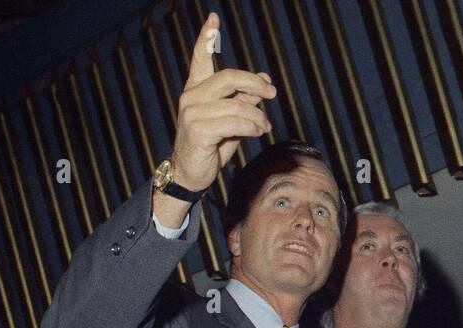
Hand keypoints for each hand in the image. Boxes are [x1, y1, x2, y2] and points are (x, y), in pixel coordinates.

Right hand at [153, 12, 275, 225]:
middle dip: (256, 84)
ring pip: (238, 104)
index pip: (200, 58)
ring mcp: (192, 112)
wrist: (190, 175)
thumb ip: (244, 99)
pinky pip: (236, 122)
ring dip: (258, 116)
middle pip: (230, 77)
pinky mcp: (199, 129)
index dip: (206, 38)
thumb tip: (264, 80)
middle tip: (272, 93)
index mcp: (196, 89)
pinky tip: (258, 132)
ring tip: (265, 126)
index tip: (214, 18)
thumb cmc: (211, 146)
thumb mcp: (231, 119)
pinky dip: (252, 127)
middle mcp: (191, 96)